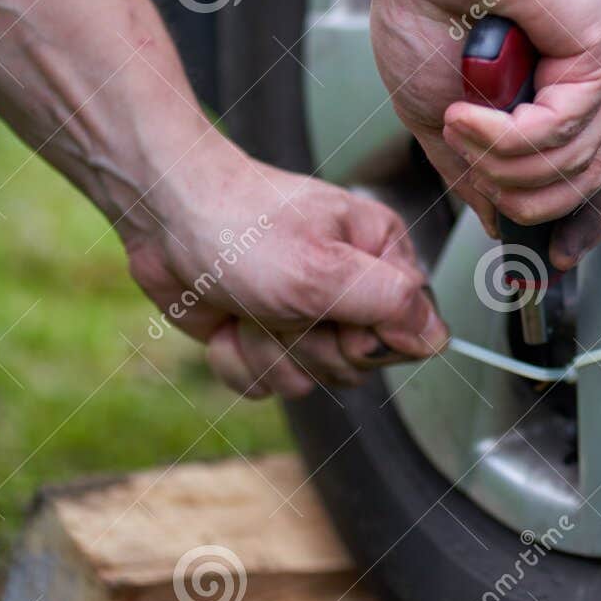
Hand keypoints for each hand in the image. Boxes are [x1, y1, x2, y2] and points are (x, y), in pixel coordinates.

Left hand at [122, 147, 445, 398]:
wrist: (161, 216)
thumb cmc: (238, 225)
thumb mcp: (324, 269)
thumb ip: (392, 304)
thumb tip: (438, 338)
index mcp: (378, 256)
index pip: (409, 332)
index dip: (368, 340)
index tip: (334, 315)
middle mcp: (348, 287)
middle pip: (356, 366)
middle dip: (308, 345)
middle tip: (281, 304)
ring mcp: (304, 314)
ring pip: (307, 381)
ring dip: (267, 351)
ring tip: (249, 306)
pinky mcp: (264, 335)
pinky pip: (265, 384)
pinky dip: (238, 360)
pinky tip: (227, 322)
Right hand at [366, 0, 600, 269]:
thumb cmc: (423, 10)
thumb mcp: (435, 117)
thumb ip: (472, 170)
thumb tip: (497, 218)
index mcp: (543, 101)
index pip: (579, 179)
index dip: (568, 223)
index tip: (550, 257)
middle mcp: (574, 87)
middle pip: (579, 182)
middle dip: (516, 191)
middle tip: (470, 156)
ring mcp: (589, 69)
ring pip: (571, 164)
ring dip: (503, 159)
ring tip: (464, 121)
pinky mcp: (598, 48)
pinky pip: (565, 128)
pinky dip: (510, 133)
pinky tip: (476, 109)